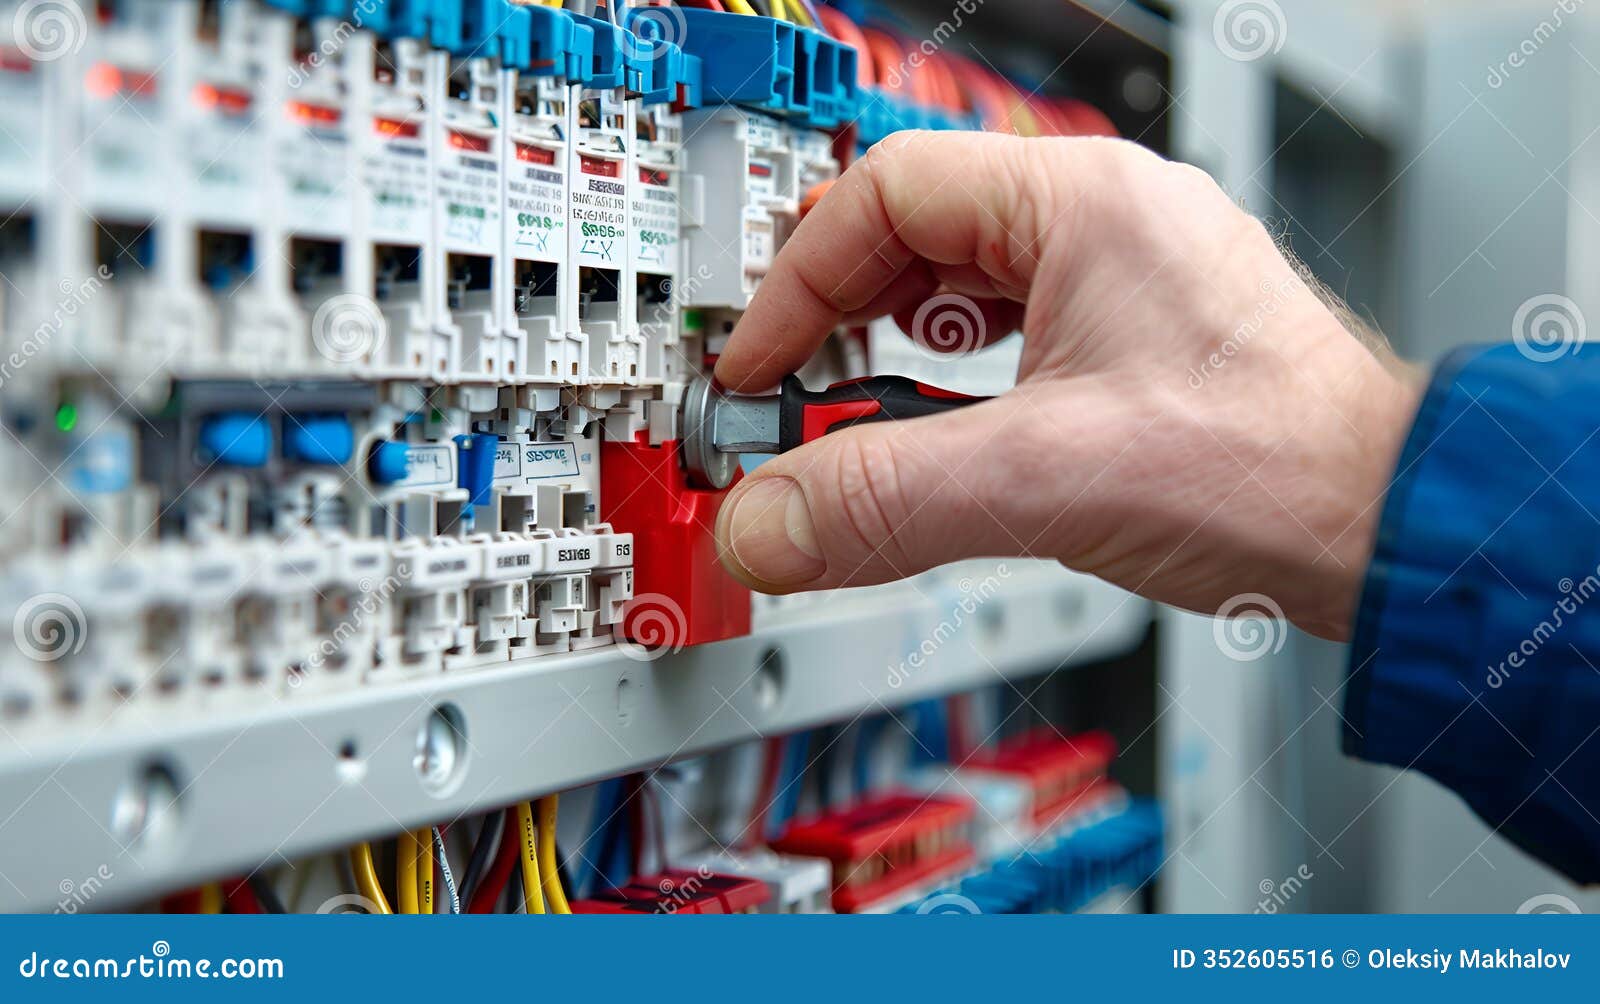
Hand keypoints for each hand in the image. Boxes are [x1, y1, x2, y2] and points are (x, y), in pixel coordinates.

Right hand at [712, 132, 1421, 639]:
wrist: (1387, 528)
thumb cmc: (1276, 465)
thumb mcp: (1048, 479)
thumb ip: (888, 500)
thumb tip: (767, 523)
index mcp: (1081, 203)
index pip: (884, 194)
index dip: (797, 281)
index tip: (757, 365)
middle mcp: (1104, 223)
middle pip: (915, 234)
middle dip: (840, 316)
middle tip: (791, 391)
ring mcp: (1124, 280)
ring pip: (961, 288)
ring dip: (893, 352)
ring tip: (856, 419)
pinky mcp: (1136, 340)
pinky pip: (1008, 336)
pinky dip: (952, 382)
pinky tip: (939, 436)